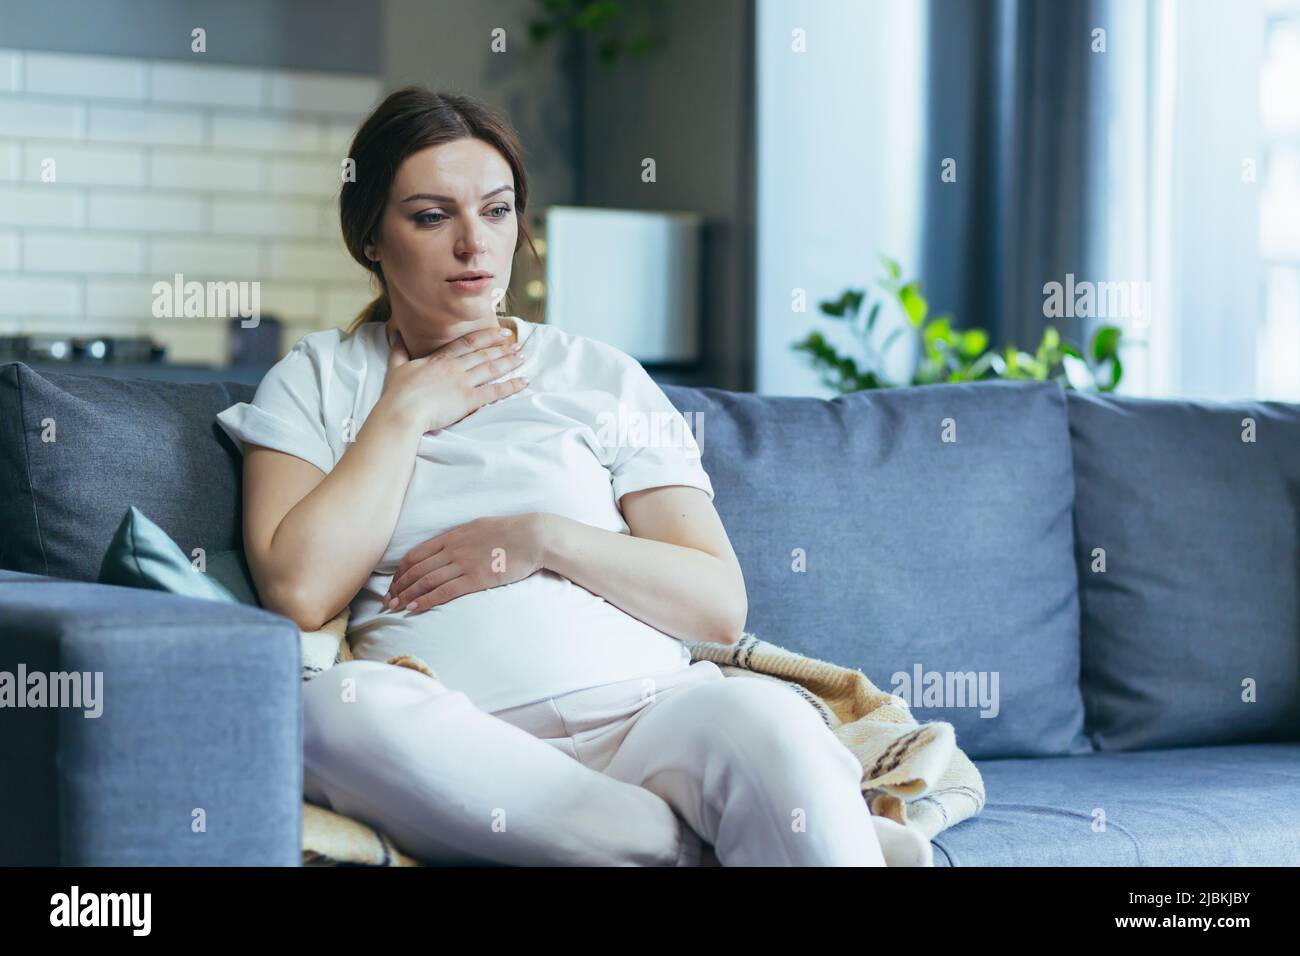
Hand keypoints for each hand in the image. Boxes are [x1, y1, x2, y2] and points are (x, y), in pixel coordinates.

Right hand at [379, 321, 528, 434]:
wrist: (402, 411)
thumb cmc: (397, 393)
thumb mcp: (396, 367)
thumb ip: (398, 351)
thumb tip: (394, 335)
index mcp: (439, 359)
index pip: (467, 343)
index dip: (485, 336)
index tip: (500, 332)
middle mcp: (454, 367)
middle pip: (483, 354)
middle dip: (502, 348)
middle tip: (518, 344)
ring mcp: (463, 382)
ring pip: (491, 368)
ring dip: (509, 362)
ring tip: (522, 357)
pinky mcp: (468, 400)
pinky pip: (494, 391)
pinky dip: (511, 386)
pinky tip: (523, 382)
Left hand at [382, 513, 549, 612]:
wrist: (533, 537)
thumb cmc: (510, 532)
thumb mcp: (479, 527)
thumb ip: (460, 538)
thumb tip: (448, 547)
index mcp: (453, 536)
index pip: (416, 554)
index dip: (401, 571)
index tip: (394, 583)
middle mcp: (453, 549)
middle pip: (416, 569)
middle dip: (398, 586)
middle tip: (386, 600)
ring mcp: (464, 564)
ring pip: (426, 581)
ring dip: (406, 596)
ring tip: (394, 607)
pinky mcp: (476, 578)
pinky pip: (444, 591)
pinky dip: (426, 600)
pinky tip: (414, 608)